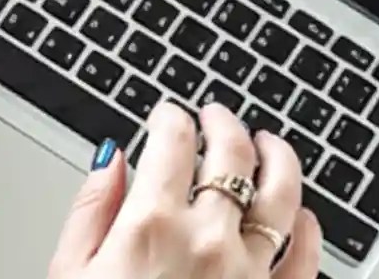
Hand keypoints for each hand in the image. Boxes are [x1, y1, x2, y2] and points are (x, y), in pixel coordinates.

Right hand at [49, 103, 321, 278]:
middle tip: (214, 116)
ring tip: (269, 144)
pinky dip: (308, 227)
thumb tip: (111, 157)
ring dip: (277, 156)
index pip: (173, 139)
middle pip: (232, 152)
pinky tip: (301, 214)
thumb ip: (92, 208)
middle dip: (222, 122)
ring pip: (282, 192)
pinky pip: (307, 256)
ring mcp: (249, 273)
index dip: (171, 116)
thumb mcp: (70, 272)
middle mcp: (207, 239)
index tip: (168, 115)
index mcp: (150, 224)